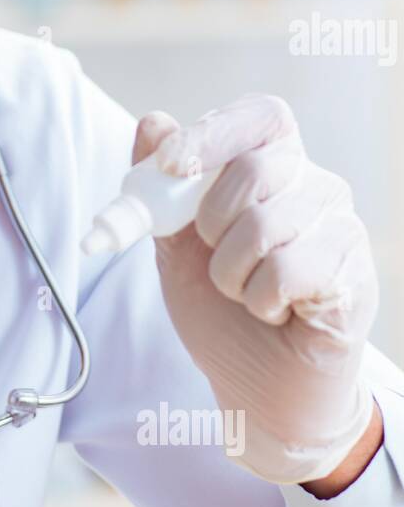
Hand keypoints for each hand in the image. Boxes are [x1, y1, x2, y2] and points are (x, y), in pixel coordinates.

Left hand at [134, 92, 377, 484]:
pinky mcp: (353, 275)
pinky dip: (260, 301)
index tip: (170, 164)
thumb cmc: (222, 314)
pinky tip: (274, 314)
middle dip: (210, 222)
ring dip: (231, 273)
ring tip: (244, 295)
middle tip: (214, 261)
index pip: (261, 117)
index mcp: (274, 169)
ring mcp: (341, 228)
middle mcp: (315, 188)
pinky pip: (288, 271)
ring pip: (267, 223)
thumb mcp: (175, 250)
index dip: (215, 131)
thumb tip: (152, 124)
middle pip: (257, 166)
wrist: (257, 390)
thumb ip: (161, 191)